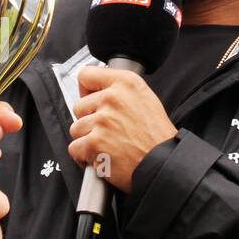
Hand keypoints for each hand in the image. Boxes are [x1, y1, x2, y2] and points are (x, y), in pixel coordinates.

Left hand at [68, 66, 176, 193]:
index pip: (86, 75)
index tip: (91, 101)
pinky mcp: (95, 143)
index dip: (86, 91)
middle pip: (79, 106)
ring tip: (108, 145)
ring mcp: (102, 121)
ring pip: (76, 129)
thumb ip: (120, 91)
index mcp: (126, 83)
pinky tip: (102, 157)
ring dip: (87, 140)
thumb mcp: (145, 99)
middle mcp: (113, 98)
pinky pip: (75, 148)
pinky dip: (84, 157)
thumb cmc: (157, 137)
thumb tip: (96, 92)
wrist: (164, 164)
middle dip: (89, 121)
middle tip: (108, 131)